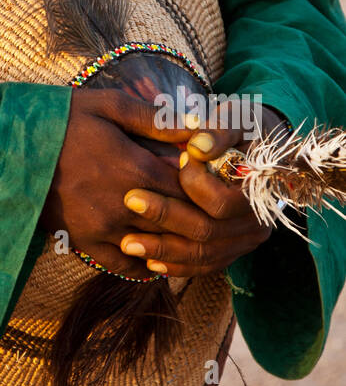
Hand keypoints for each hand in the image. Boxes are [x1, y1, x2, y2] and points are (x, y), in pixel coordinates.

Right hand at [38, 87, 192, 277]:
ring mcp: (106, 230)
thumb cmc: (60, 120)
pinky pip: (127, 266)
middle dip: (197, 213)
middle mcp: (127, 206)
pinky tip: (154, 253)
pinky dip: (146, 263)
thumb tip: (197, 128)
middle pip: (182, 222)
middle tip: (204, 205)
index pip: (193, 188)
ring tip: (184, 228)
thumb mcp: (107, 106)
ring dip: (175, 239)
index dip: (206, 184)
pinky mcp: (86, 244)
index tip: (208, 176)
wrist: (7, 150)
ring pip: (160, 247)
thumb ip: (154, 119)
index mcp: (136, 168)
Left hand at [118, 112, 273, 276]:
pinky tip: (147, 260)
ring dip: (164, 249)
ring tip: (127, 242)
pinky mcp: (229, 252)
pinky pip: (203, 266)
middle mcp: (256, 223)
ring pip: (203, 255)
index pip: (221, 202)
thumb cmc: (240, 130)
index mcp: (258, 191)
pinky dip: (175, 264)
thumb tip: (197, 147)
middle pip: (207, 231)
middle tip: (129, 201)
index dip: (194, 185)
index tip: (173, 162)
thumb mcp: (234, 119)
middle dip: (166, 217)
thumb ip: (218, 131)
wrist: (255, 150)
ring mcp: (243, 242)